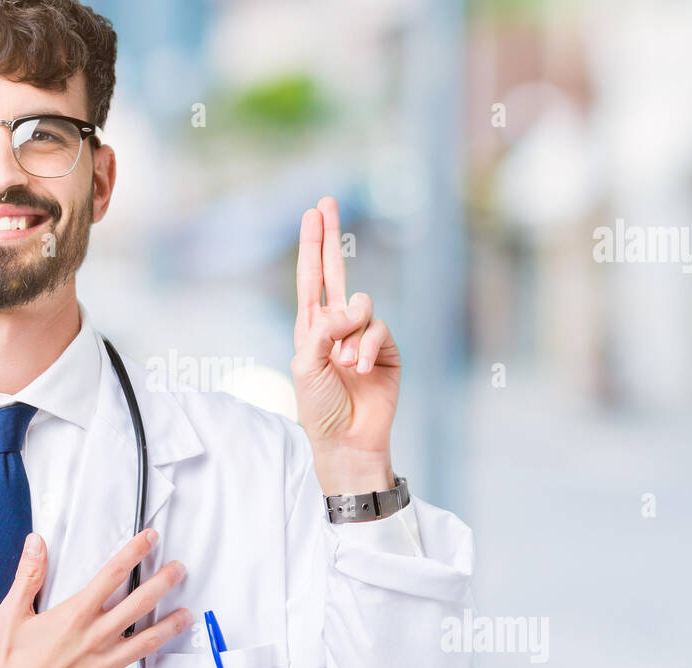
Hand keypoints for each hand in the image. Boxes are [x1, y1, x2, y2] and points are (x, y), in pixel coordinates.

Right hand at [0, 529, 197, 667]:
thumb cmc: (7, 664)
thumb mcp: (11, 613)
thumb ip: (28, 575)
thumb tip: (36, 543)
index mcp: (74, 616)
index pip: (112, 574)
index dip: (135, 552)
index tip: (150, 539)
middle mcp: (94, 638)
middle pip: (139, 603)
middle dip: (163, 583)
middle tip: (179, 570)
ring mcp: (104, 666)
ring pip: (149, 642)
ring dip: (172, 626)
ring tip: (187, 613)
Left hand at [291, 196, 400, 494]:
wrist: (348, 441)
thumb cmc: (320, 409)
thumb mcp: (305, 368)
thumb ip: (320, 332)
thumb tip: (347, 305)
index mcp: (311, 329)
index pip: (311, 279)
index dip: (312, 246)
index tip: (312, 214)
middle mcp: (337, 327)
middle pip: (336, 272)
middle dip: (330, 237)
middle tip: (326, 202)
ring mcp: (363, 337)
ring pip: (361, 306)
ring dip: (350, 332)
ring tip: (344, 363)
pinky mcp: (387, 350)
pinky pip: (378, 330)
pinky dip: (366, 348)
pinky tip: (359, 369)